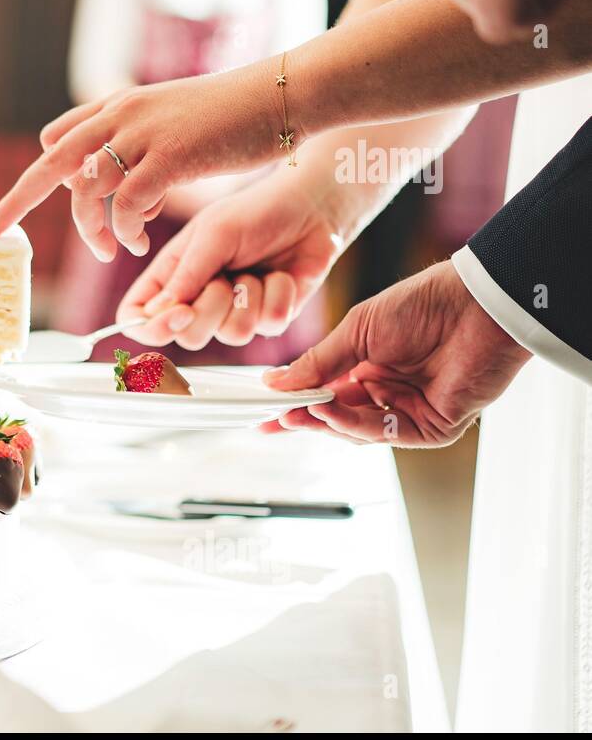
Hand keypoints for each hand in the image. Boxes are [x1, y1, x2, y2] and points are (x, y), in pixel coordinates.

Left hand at [0, 64, 283, 260]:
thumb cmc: (235, 116)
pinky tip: (140, 243)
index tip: (23, 203)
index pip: (59, 137)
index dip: (42, 175)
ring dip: (92, 229)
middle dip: (16, 199)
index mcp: (121, 106)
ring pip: (88, 190)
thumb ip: (137, 151)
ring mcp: (144, 134)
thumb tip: (114, 193)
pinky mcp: (170, 157)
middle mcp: (122, 115)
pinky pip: (127, 205)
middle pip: (51, 162)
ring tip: (110, 249)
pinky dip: (126, 231)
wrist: (283, 94)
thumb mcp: (173, 123)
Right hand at [116, 175, 344, 349]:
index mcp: (170, 276)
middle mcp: (196, 299)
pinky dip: (277, 296)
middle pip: (185, 337)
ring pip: (230, 336)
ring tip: (255, 270)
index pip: (136, 317)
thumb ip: (186, 275)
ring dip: (248, 299)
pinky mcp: (267, 319)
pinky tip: (281, 276)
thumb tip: (159, 312)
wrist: (311, 209)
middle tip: (225, 278)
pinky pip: (266, 327)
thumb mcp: (214, 234)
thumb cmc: (255, 212)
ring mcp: (232, 312)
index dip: (150, 326)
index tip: (179, 312)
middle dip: (210, 309)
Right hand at [261, 261, 530, 446]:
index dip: (295, 402)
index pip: (326, 393)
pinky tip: (328, 411)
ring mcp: (410, 410)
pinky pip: (385, 433)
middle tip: (274, 419)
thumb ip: (317, 363)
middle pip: (338, 417)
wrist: (475, 306)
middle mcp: (388, 391)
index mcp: (370, 366)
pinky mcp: (432, 426)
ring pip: (357, 429)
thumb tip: (276, 382)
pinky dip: (352, 423)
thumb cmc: (421, 306)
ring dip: (325, 421)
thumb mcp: (355, 332)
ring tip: (296, 412)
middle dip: (305, 418)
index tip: (264, 410)